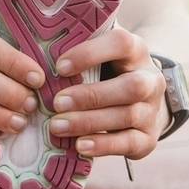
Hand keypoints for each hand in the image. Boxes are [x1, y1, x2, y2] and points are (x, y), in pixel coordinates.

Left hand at [46, 26, 168, 159]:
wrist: (139, 101)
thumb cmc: (105, 71)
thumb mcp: (97, 55)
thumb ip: (76, 50)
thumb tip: (36, 53)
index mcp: (136, 51)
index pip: (121, 43)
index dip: (90, 54)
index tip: (59, 66)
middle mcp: (150, 79)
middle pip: (131, 86)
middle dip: (91, 95)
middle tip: (56, 103)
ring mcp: (152, 110)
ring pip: (126, 115)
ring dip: (88, 122)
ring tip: (57, 126)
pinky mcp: (148, 138)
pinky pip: (129, 143)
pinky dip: (103, 145)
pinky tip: (79, 145)